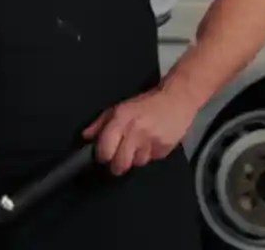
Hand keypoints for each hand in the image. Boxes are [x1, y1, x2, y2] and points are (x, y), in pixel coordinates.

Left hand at [81, 87, 197, 176]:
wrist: (178, 99)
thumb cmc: (147, 103)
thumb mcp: (120, 107)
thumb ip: (101, 122)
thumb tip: (86, 136)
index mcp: (121, 119)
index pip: (104, 150)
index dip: (102, 156)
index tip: (104, 155)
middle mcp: (135, 131)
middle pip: (119, 165)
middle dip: (117, 165)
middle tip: (119, 158)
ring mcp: (151, 142)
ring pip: (136, 164)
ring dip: (135, 158)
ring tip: (140, 144)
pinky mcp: (164, 149)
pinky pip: (151, 160)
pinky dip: (149, 155)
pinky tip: (152, 142)